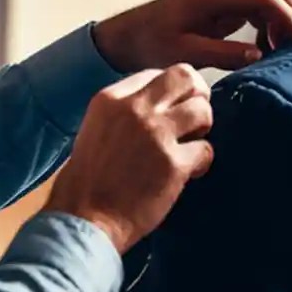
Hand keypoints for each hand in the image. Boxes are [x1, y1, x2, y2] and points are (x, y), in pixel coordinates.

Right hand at [44, 65, 214, 253]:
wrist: (85, 218)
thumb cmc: (88, 180)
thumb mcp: (97, 128)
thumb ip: (125, 112)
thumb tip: (159, 104)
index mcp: (111, 98)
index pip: (157, 74)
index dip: (173, 91)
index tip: (174, 109)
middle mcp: (135, 109)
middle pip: (185, 77)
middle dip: (197, 94)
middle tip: (195, 118)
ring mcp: (156, 134)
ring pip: (202, 110)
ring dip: (203, 127)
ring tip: (191, 145)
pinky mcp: (174, 163)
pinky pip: (207, 149)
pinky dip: (202, 162)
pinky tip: (190, 173)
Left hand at [93, 0, 291, 72]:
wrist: (121, 39)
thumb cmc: (147, 44)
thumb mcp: (183, 53)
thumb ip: (222, 53)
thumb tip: (258, 54)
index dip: (286, 15)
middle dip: (288, 13)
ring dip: (279, 20)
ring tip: (279, 50)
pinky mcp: (218, 10)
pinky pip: (253, 10)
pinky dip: (267, 25)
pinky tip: (263, 48)